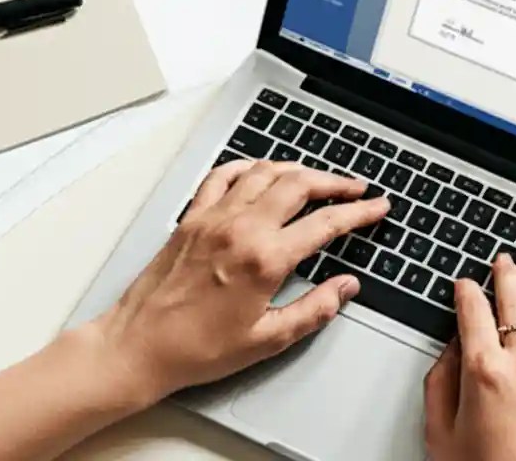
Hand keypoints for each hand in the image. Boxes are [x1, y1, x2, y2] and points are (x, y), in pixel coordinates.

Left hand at [90, 160, 388, 403]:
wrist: (138, 347)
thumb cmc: (196, 349)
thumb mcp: (267, 340)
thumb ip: (314, 309)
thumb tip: (345, 287)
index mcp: (265, 260)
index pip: (326, 223)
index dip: (359, 213)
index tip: (377, 208)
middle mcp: (241, 228)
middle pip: (299, 184)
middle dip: (335, 182)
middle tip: (355, 189)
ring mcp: (213, 218)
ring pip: (264, 172)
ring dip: (297, 170)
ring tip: (317, 178)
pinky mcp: (191, 218)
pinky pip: (223, 176)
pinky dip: (248, 166)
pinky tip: (260, 171)